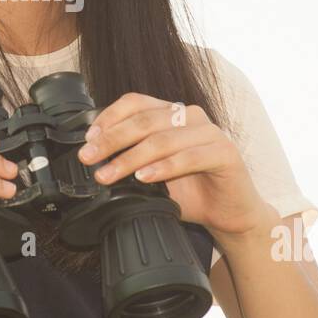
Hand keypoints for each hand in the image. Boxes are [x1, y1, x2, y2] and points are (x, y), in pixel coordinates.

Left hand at [76, 92, 275, 240]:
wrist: (229, 215)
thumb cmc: (192, 192)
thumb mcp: (153, 174)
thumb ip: (131, 161)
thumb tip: (95, 159)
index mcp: (172, 114)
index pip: (135, 103)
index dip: (108, 118)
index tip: (88, 140)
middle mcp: (190, 117)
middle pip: (144, 120)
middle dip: (111, 140)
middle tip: (89, 158)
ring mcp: (210, 132)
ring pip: (162, 139)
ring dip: (130, 158)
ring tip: (109, 174)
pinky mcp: (225, 153)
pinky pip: (189, 157)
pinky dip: (164, 167)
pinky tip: (145, 178)